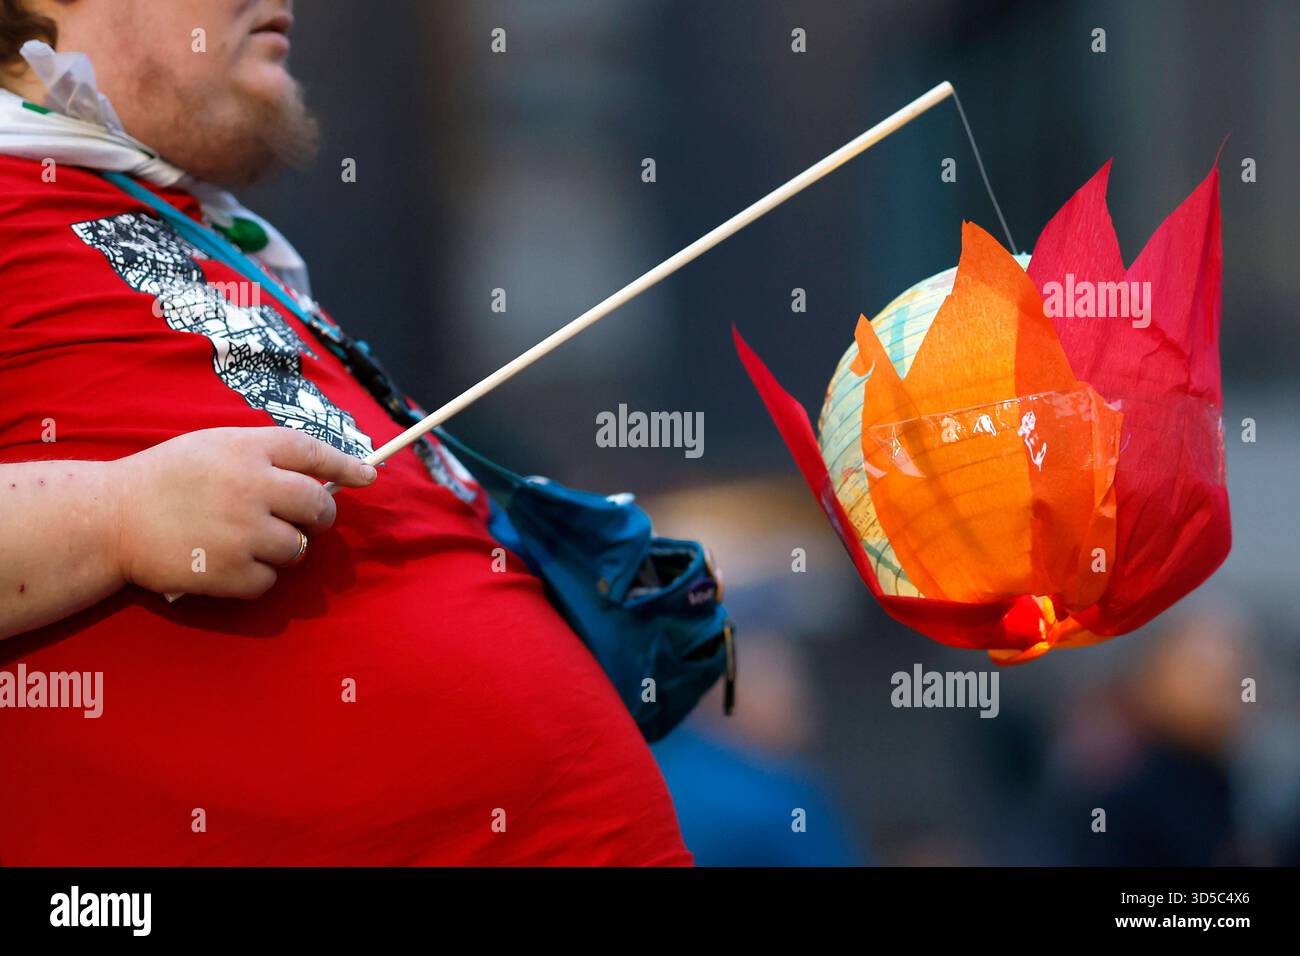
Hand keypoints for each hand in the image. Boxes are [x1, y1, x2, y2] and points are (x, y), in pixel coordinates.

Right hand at [111, 427, 376, 598]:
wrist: (110, 518)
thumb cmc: (165, 478)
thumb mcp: (214, 446)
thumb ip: (264, 455)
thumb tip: (319, 475)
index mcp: (248, 449)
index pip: (314, 452)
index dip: (347, 464)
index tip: (369, 476)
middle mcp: (253, 487)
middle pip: (318, 506)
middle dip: (319, 516)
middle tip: (306, 520)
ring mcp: (244, 531)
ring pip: (298, 547)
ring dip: (284, 547)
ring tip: (247, 540)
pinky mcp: (232, 571)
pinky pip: (270, 580)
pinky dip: (256, 577)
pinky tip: (228, 563)